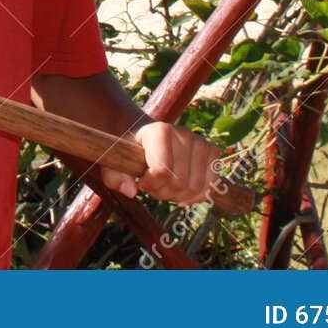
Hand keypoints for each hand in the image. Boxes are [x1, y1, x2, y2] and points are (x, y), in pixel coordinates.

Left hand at [100, 122, 221, 205]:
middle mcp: (184, 133)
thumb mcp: (114, 160)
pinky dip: (195, 196)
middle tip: (153, 186)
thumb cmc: (130, 152)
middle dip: (163, 193)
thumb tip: (131, 191)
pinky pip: (209, 187)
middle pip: (179, 183)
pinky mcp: (213, 153)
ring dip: (178, 197)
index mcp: (159, 131)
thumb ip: (114, 175)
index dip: (150, 185)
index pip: (162, 171)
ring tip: (166, 187)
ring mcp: (201, 143)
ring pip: (195, 188)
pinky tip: (181, 190)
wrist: (148, 138)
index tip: (141, 181)